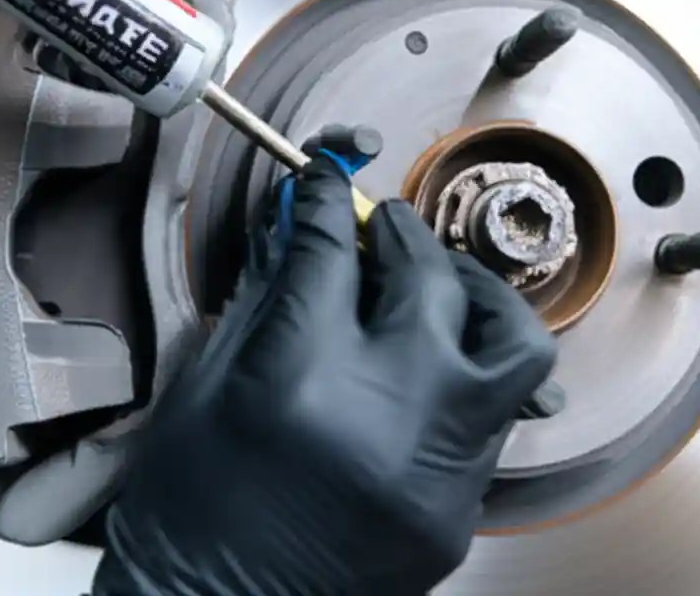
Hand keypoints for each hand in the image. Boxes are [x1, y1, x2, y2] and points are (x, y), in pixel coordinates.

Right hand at [92, 155, 557, 594]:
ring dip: (477, 298)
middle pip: (429, 279)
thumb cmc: (186, 513)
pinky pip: (492, 418)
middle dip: (401, 234)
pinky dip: (466, 377)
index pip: (330, 252)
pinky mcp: (458, 510)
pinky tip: (429, 369)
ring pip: (513, 345)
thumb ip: (267, 301)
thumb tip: (304, 235)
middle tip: (379, 227)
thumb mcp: (205, 389)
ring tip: (442, 288)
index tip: (325, 185)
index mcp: (297, 380)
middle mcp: (383, 416)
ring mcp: (435, 469)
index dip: (325, 203)